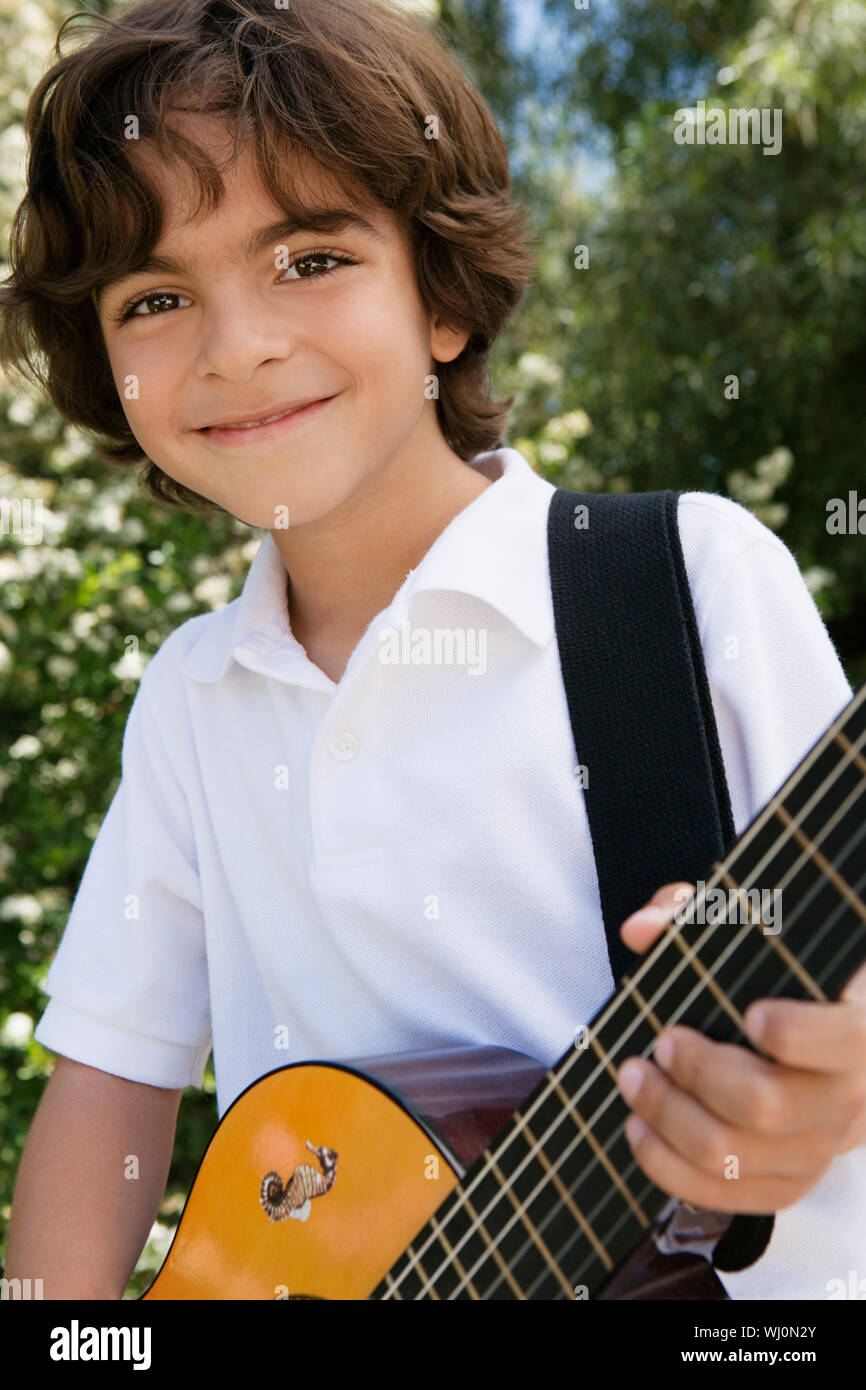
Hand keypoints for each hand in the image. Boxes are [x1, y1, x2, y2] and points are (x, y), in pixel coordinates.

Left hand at [614, 882, 865, 1212]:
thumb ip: (694, 912)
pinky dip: (671, 1170)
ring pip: (736, 1157)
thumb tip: (641, 930)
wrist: (809, 1025)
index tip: (749, 1014)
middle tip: (661, 1043)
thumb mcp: (742, 924)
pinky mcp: (789, 1181)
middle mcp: (848, 1096)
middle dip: (699, 1075)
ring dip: (669, 1120)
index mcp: (856, 1027)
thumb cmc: (774, 973)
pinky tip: (639, 1132)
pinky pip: (729, 1198)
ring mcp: (820, 1147)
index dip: (797, 1034)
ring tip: (633, 1079)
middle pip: (768, 1106)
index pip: (844, 1040)